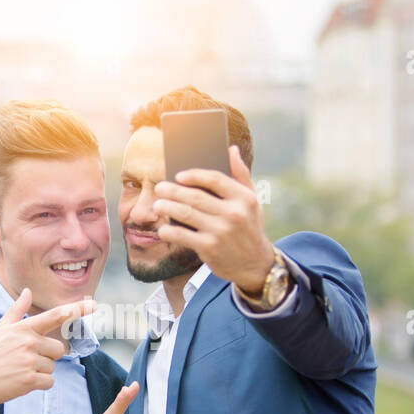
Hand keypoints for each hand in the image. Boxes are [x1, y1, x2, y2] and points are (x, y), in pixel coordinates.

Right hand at [0, 288, 93, 404]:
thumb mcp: (1, 328)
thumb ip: (18, 310)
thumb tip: (27, 291)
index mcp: (24, 328)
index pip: (55, 316)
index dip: (76, 310)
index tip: (94, 305)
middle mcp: (29, 342)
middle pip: (58, 349)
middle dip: (47, 356)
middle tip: (25, 359)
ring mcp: (30, 361)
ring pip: (52, 366)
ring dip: (41, 371)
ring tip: (20, 370)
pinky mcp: (30, 380)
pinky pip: (49, 381)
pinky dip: (39, 384)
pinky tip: (23, 381)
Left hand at [152, 145, 274, 296]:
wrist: (254, 264)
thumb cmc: (249, 227)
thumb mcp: (252, 201)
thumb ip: (241, 174)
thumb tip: (231, 149)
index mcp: (244, 198)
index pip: (215, 179)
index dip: (194, 175)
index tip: (179, 175)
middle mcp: (233, 214)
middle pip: (196, 196)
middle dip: (173, 191)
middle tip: (160, 188)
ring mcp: (221, 231)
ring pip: (186, 214)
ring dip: (167, 207)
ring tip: (158, 205)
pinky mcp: (209, 248)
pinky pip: (183, 236)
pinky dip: (169, 231)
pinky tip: (162, 229)